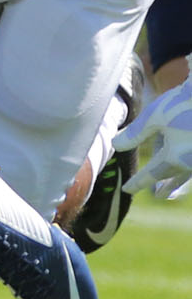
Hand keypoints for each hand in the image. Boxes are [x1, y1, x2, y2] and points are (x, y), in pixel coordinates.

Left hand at [116, 79, 191, 196]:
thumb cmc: (185, 102)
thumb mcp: (154, 116)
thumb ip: (135, 134)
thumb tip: (114, 145)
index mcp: (174, 157)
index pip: (151, 174)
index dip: (138, 182)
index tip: (127, 189)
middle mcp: (191, 161)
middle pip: (174, 176)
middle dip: (166, 186)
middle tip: (159, 196)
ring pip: (189, 172)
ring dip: (181, 182)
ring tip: (174, 190)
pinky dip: (188, 169)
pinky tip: (185, 165)